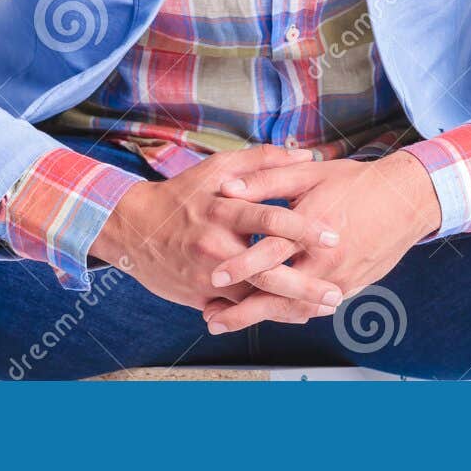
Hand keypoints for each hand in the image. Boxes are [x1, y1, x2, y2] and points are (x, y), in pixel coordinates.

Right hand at [90, 144, 344, 314]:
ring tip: (321, 309)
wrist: (134, 228)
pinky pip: (236, 309)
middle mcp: (215, 245)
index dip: (302, 228)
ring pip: (253, 297)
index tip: (333, 236)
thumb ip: (263, 161)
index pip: (268, 219)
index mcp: (223, 210)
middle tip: (336, 293)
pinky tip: (291, 316)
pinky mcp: (200, 296)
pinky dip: (263, 313)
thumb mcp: (218, 169)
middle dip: (304, 286)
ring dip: (289, 307)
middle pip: (266, 270)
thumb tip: (305, 154)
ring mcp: (206, 275)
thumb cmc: (183, 194)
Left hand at [201, 152, 440, 333]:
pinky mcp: (350, 288)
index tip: (213, 277)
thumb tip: (229, 188)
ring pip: (296, 309)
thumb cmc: (355, 183)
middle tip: (211, 319)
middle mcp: (327, 260)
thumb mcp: (310, 174)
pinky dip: (289, 314)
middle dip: (243, 311)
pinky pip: (314, 309)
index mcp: (313, 227)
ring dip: (262, 318)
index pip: (272, 252)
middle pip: (279, 294)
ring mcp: (341, 279)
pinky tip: (266, 314)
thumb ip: (267, 180)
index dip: (242, 265)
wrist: (405, 201)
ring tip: (229, 322)